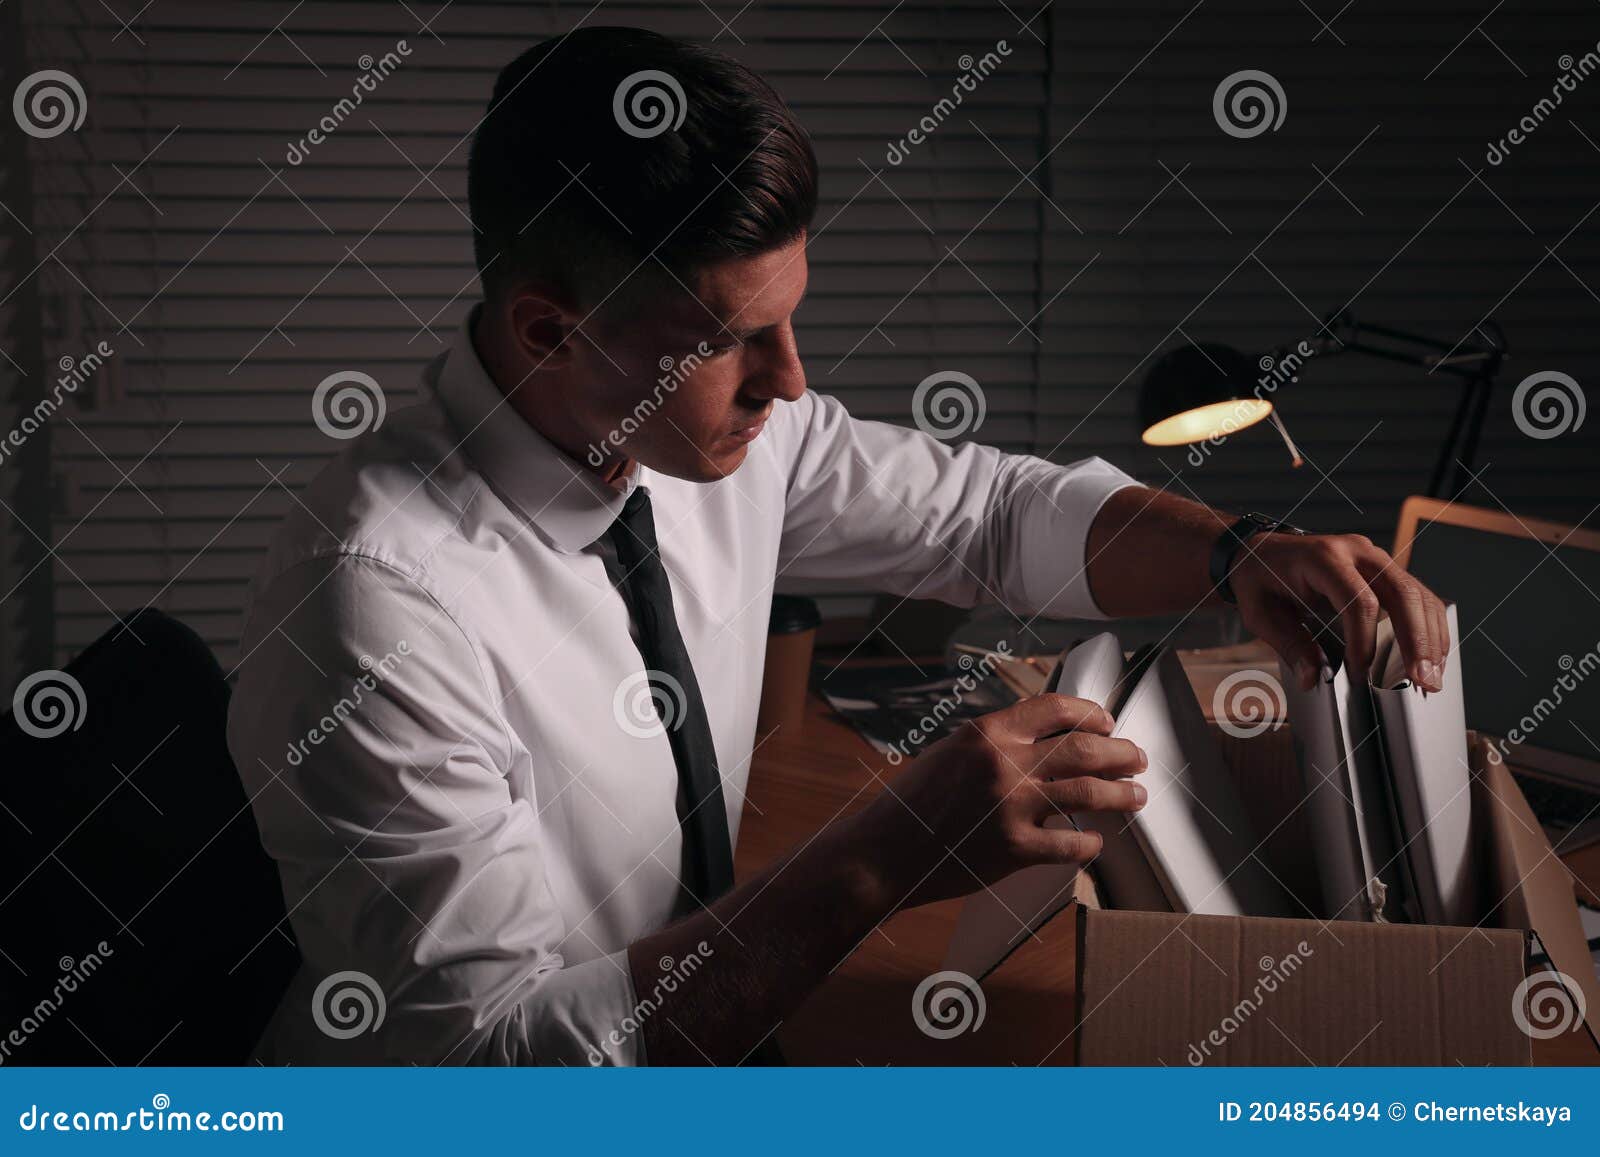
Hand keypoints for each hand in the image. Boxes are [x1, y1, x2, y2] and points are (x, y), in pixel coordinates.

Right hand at [854, 694, 1146, 910]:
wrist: (883, 852)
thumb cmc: (912, 804)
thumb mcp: (950, 752)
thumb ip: (996, 743)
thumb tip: (1045, 741)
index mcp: (987, 732)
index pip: (1056, 708)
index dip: (1091, 714)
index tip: (1107, 723)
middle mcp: (1004, 763)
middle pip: (1085, 748)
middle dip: (1121, 752)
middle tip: (1136, 759)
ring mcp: (1012, 807)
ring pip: (1089, 792)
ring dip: (1121, 794)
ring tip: (1136, 795)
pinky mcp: (1015, 849)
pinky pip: (1071, 844)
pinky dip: (1089, 843)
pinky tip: (1095, 841)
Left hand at [1228, 531, 1450, 692]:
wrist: (1262, 552)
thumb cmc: (1260, 579)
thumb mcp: (1261, 613)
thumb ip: (1289, 644)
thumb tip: (1314, 679)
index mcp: (1324, 558)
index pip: (1360, 601)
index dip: (1366, 642)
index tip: (1361, 675)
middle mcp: (1358, 552)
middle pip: (1402, 594)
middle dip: (1417, 641)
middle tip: (1423, 680)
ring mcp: (1376, 558)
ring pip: (1419, 594)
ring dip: (1431, 638)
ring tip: (1432, 678)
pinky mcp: (1385, 570)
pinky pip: (1418, 596)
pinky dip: (1429, 628)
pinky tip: (1430, 658)